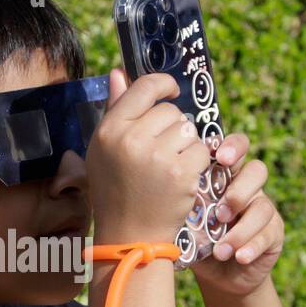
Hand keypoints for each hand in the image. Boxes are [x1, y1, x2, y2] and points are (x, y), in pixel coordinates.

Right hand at [87, 68, 213, 244]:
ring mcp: (157, 156)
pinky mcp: (180, 173)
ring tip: (168, 169)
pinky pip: (200, 151)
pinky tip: (179, 180)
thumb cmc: (116, 190)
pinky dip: (195, 165)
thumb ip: (115, 109)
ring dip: (185, 146)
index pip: (144, 87)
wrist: (130, 235)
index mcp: (109, 130)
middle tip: (160, 155)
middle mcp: (130, 139)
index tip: (172, 92)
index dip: (163, 85)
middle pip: (170, 111)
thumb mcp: (105, 150)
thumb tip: (119, 71)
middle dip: (172, 129)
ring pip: (188, 131)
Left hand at [190, 134, 283, 295]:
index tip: (219, 157)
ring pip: (262, 206)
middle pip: (257, 170)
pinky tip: (238, 257)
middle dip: (240, 188)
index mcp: (226, 176)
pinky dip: (251, 246)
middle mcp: (248, 188)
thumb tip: (177, 201)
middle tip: (220, 213)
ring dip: (241, 228)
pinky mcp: (274, 232)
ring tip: (221, 249)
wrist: (217, 275)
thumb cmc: (197, 240)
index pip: (236, 149)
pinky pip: (268, 234)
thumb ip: (185, 207)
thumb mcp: (187, 222)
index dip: (233, 147)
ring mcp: (263, 209)